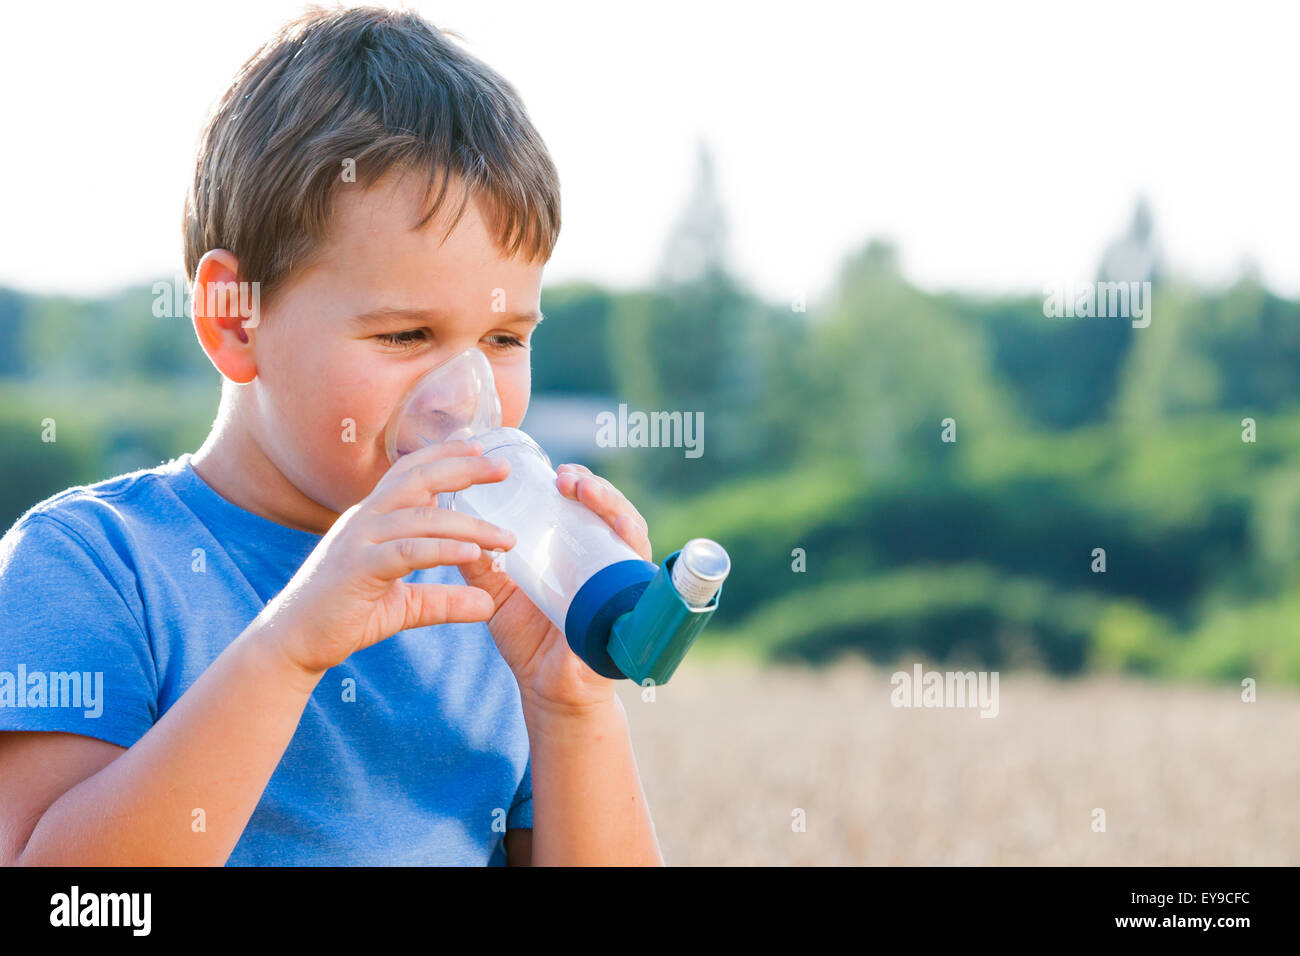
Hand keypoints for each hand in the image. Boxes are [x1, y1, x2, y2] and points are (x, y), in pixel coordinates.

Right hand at [258, 439, 517, 675]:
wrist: (293, 643)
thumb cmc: (343, 617)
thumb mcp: (404, 605)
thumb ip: (443, 600)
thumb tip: (488, 605)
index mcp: (373, 518)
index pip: (411, 473)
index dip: (444, 457)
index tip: (481, 449)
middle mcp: (366, 519)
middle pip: (419, 480)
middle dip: (464, 469)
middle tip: (504, 468)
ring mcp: (359, 540)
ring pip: (422, 518)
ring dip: (469, 526)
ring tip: (507, 538)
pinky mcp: (357, 568)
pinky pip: (406, 551)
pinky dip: (442, 550)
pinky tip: (472, 554)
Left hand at [457, 462, 652, 715]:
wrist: (547, 688)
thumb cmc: (529, 639)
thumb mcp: (498, 591)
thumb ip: (479, 560)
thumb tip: (446, 522)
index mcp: (574, 550)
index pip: (582, 504)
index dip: (572, 482)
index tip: (550, 470)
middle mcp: (601, 557)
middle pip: (608, 509)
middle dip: (591, 485)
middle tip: (564, 477)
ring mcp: (618, 577)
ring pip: (628, 527)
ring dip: (610, 503)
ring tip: (583, 489)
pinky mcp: (629, 600)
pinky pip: (640, 565)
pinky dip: (632, 540)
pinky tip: (619, 525)